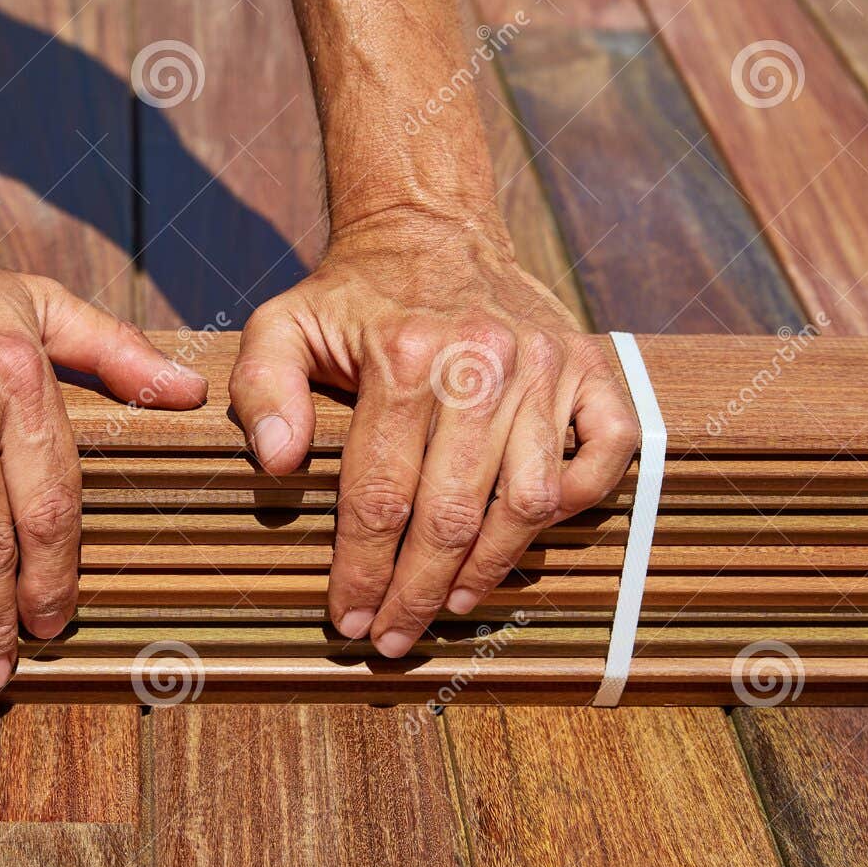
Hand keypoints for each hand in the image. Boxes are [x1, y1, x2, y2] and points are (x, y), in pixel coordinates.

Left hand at [230, 213, 638, 656]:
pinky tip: (528, 541)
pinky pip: (605, 456)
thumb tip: (277, 464)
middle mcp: (483, 362)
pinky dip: (577, 505)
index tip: (349, 619)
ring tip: (450, 607)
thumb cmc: (353, 295)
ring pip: (528, 502)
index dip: (363, 572)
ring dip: (489, 570)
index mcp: (405, 355)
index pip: (380, 497)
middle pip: (452, 515)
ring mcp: (547, 366)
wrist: (432, 227)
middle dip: (417, 593)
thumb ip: (262, 390)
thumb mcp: (281, 325)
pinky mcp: (593, 367)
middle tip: (395, 639)